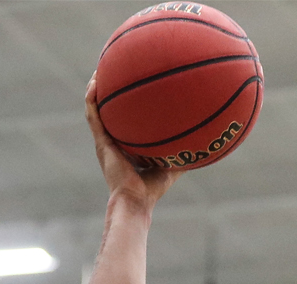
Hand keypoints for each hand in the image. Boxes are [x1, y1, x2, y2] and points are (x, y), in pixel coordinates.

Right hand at [84, 76, 175, 207]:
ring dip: (95, 90)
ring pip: (95, 110)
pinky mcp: (101, 143)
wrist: (135, 201)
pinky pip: (93, 116)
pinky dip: (92, 100)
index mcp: (124, 146)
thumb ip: (182, 153)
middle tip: (114, 70)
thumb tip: (205, 142)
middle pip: (107, 111)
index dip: (123, 105)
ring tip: (99, 69)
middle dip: (108, 92)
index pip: (122, 121)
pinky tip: (94, 84)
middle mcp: (112, 141)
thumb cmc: (152, 190)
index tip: (130, 87)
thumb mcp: (171, 166)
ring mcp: (104, 142)